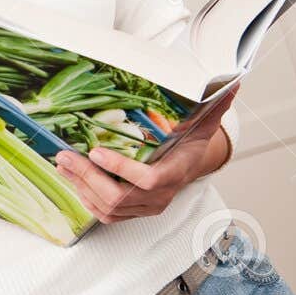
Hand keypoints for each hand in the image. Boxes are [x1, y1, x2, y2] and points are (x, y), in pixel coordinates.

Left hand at [53, 86, 237, 223]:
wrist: (189, 165)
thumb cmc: (192, 141)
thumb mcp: (204, 119)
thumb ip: (214, 103)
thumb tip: (233, 81)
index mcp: (175, 173)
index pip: (148, 180)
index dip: (121, 169)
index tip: (96, 150)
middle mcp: (160, 197)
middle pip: (119, 196)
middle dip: (88, 176)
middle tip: (65, 155)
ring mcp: (145, 208)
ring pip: (108, 207)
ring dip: (81, 186)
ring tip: (62, 163)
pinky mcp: (132, 213)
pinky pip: (105, 213)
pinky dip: (85, 196)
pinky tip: (71, 177)